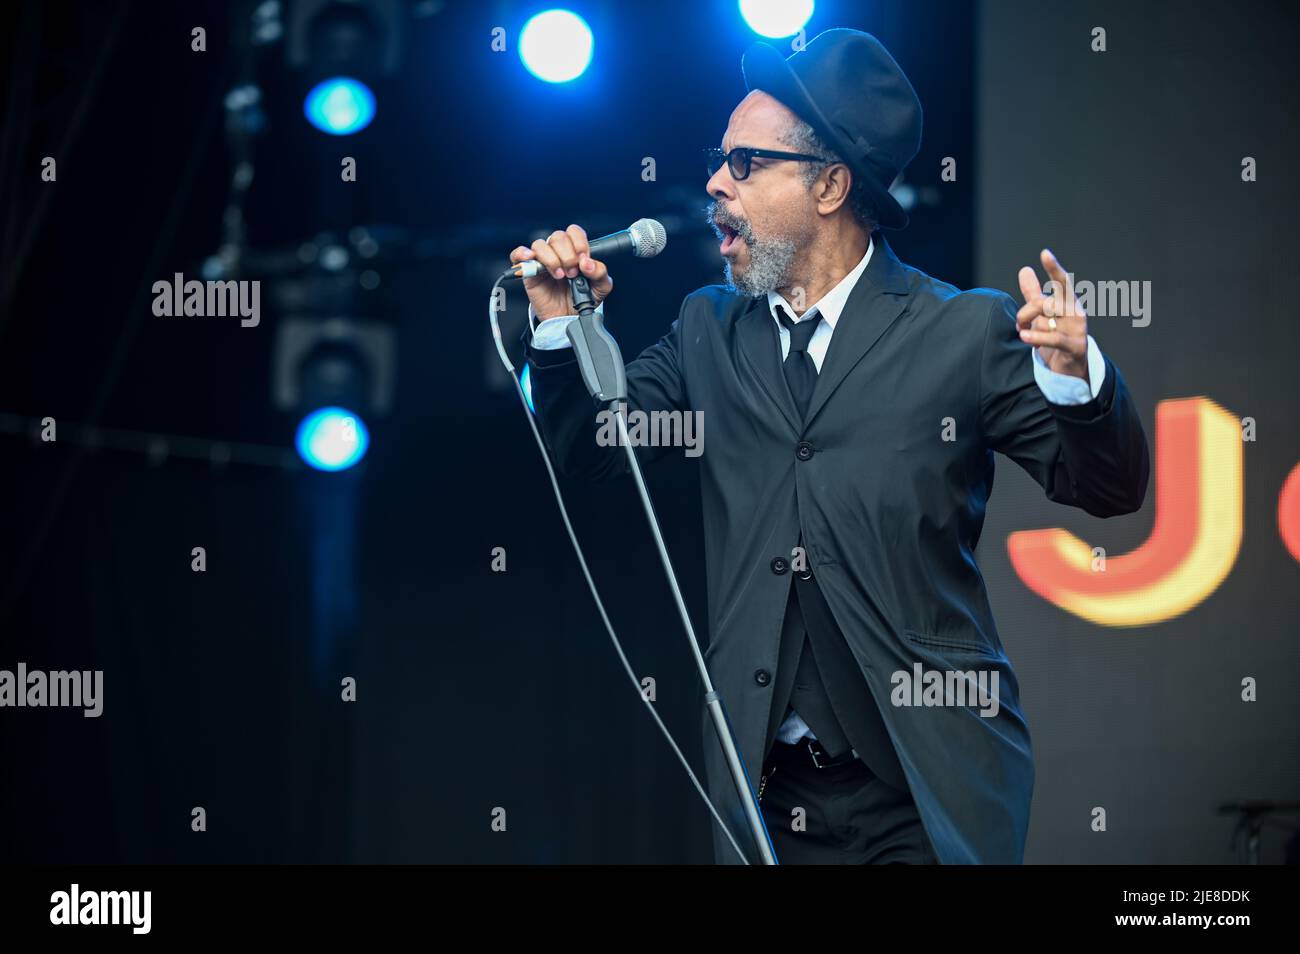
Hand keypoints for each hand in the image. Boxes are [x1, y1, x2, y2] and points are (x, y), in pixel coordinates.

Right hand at [509, 224, 612, 320]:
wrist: (568, 317)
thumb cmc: (581, 299)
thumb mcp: (600, 287)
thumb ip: (600, 272)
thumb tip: (588, 263)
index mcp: (575, 250)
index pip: (574, 232)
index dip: (579, 243)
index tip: (583, 260)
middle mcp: (558, 252)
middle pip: (558, 236)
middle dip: (568, 255)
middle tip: (572, 273)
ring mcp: (542, 260)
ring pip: (541, 244)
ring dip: (552, 259)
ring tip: (559, 276)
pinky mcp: (528, 270)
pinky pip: (518, 254)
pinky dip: (522, 253)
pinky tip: (531, 259)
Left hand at [1016, 248, 1088, 381]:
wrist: (1068, 368)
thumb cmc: (1055, 336)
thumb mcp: (1042, 314)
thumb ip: (1034, 293)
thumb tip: (1025, 270)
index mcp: (1068, 301)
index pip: (1061, 281)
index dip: (1053, 268)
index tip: (1044, 253)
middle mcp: (1076, 312)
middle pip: (1045, 302)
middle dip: (1025, 312)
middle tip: (1018, 324)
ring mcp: (1078, 329)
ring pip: (1046, 319)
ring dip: (1029, 328)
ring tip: (1025, 336)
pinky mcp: (1076, 346)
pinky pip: (1054, 337)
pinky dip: (1036, 336)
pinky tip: (1024, 336)